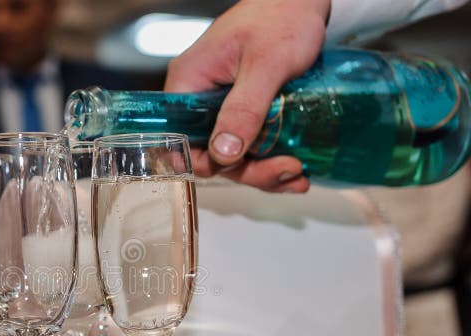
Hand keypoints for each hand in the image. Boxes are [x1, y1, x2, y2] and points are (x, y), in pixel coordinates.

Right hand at [164, 0, 329, 192]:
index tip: (243, 167)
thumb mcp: (266, 64)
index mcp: (188, 83)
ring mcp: (221, 105)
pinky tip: (297, 164)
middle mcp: (199, 98)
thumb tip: (224, 153)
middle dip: (250, 169)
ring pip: (234, 153)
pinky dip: (272, 157)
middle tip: (289, 169)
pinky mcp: (243, 109)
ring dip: (266, 168)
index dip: (208, 162)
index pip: (180, 139)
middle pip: (211, 152)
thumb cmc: (283, 16)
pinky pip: (250, 142)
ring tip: (300, 173)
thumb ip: (244, 107)